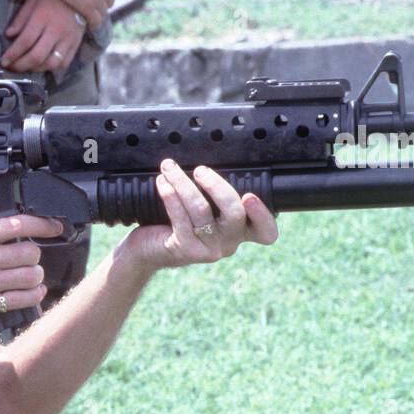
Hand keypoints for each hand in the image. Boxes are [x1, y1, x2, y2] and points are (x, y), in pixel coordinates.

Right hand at [0, 215, 63, 328]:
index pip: (20, 224)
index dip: (44, 225)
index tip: (54, 227)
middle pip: (31, 252)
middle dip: (34, 255)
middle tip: (29, 258)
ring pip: (32, 275)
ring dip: (35, 276)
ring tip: (30, 277)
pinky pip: (22, 299)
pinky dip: (33, 296)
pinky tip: (32, 293)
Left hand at [2, 0, 85, 72]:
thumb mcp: (32, 2)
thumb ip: (20, 19)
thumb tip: (8, 35)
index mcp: (42, 17)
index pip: (25, 41)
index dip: (13, 54)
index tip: (3, 61)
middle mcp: (56, 30)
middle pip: (37, 55)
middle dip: (21, 65)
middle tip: (12, 68)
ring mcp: (68, 39)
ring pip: (51, 63)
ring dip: (36, 69)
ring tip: (26, 67)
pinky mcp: (76, 45)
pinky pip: (64, 63)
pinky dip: (51, 68)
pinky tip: (43, 65)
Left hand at [121, 160, 278, 269]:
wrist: (148, 249)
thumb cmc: (177, 224)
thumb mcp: (204, 211)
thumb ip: (215, 195)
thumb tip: (207, 163)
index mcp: (240, 232)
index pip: (265, 232)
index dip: (264, 216)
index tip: (250, 195)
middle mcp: (228, 243)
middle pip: (234, 213)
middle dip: (217, 186)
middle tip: (200, 171)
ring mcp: (208, 248)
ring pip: (201, 210)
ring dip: (183, 183)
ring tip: (169, 168)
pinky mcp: (186, 249)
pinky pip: (180, 218)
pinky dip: (170, 196)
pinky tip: (162, 182)